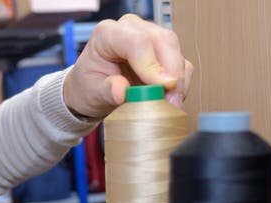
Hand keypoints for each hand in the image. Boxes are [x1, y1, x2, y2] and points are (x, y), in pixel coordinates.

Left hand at [63, 14, 193, 118]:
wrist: (94, 89)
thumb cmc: (89, 86)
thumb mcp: (91, 92)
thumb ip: (106, 91)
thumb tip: (122, 92)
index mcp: (108, 34)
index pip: (138, 41)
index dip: (152, 65)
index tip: (162, 88)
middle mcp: (131, 29)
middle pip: (164, 41)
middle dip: (172, 73)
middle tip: (171, 102)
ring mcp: (150, 37)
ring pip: (176, 51)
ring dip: (178, 81)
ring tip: (170, 105)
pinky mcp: (163, 52)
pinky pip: (181, 64)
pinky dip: (181, 84)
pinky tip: (170, 99)